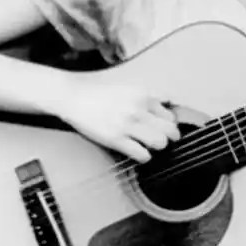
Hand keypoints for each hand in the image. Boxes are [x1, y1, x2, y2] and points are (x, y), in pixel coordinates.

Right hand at [54, 74, 181, 162]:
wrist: (74, 97)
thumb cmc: (101, 95)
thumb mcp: (130, 88)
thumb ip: (150, 96)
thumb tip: (169, 104)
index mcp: (144, 96)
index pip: (171, 115)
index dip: (170, 123)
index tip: (164, 128)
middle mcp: (139, 110)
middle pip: (171, 130)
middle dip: (171, 137)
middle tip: (163, 140)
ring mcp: (128, 125)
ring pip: (160, 142)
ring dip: (158, 147)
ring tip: (150, 146)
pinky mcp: (116, 139)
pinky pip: (142, 154)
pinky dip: (144, 156)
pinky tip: (138, 153)